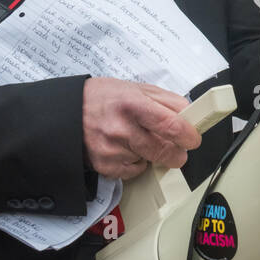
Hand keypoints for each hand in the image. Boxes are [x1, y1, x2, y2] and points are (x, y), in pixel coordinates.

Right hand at [82, 78, 201, 179]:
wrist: (65, 114)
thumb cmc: (102, 98)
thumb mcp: (136, 89)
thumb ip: (166, 101)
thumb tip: (190, 114)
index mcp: (133, 104)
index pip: (171, 125)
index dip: (188, 135)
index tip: (193, 139)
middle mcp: (122, 129)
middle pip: (164, 151)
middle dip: (176, 152)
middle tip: (176, 147)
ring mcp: (112, 150)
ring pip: (151, 161)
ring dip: (152, 155)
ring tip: (138, 139)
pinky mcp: (105, 166)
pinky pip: (134, 171)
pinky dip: (136, 163)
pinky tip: (125, 149)